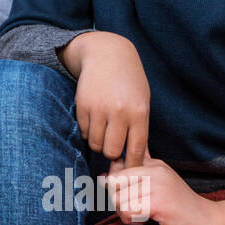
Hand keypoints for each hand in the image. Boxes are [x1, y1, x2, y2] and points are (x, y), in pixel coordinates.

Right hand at [59, 31, 149, 165]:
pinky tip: (95, 120)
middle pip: (111, 151)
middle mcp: (119, 112)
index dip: (131, 164)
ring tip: (104, 131)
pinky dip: (89, 131)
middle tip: (112, 145)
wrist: (107, 54)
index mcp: (139, 113)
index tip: (129, 169)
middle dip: (111, 153)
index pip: (135, 150)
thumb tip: (138, 158)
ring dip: (99, 142)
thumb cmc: (129, 81)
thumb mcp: (142, 102)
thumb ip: (139, 128)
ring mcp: (99, 109)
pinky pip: (84, 132)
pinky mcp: (82, 106)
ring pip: (95, 144)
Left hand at [108, 157, 224, 224]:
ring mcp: (157, 184)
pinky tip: (146, 221)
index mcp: (153, 163)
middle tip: (135, 210)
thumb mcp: (159, 187)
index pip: (115, 166)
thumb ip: (135, 178)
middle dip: (117, 200)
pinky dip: (132, 220)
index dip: (116, 186)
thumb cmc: (181, 209)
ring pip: (117, 198)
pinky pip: (127, 210)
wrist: (211, 224)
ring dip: (124, 213)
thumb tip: (104, 176)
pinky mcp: (159, 202)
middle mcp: (154, 169)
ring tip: (142, 216)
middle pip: (113, 182)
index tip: (130, 196)